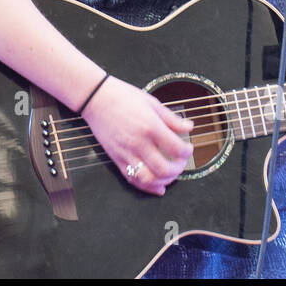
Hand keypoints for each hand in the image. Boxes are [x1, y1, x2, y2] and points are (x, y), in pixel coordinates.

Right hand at [80, 76, 193, 195]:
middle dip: (178, 170)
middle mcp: (138, 142)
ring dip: (164, 181)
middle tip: (181, 162)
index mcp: (150, 126)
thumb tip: (189, 127)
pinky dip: (147, 187)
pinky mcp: (116, 158)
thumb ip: (172, 119)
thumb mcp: (152, 103)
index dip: (187, 152)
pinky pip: (132, 179)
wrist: (96, 98)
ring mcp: (126, 152)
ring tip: (170, 174)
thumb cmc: (124, 97)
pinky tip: (158, 187)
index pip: (176, 148)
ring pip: (149, 179)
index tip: (188, 148)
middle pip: (164, 169)